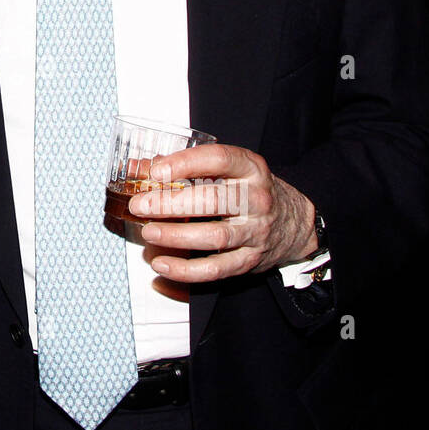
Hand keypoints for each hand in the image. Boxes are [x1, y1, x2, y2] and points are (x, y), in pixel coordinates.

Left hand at [129, 144, 317, 282]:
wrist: (292, 223)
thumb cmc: (248, 190)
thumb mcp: (226, 170)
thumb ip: (183, 167)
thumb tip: (136, 169)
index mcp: (250, 168)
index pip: (219, 159)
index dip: (185, 164)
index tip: (156, 171)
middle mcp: (256, 199)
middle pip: (214, 201)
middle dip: (172, 204)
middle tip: (141, 205)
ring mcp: (255, 231)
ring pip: (215, 237)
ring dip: (176, 236)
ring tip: (149, 232)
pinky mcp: (250, 260)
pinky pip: (217, 269)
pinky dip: (186, 270)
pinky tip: (162, 264)